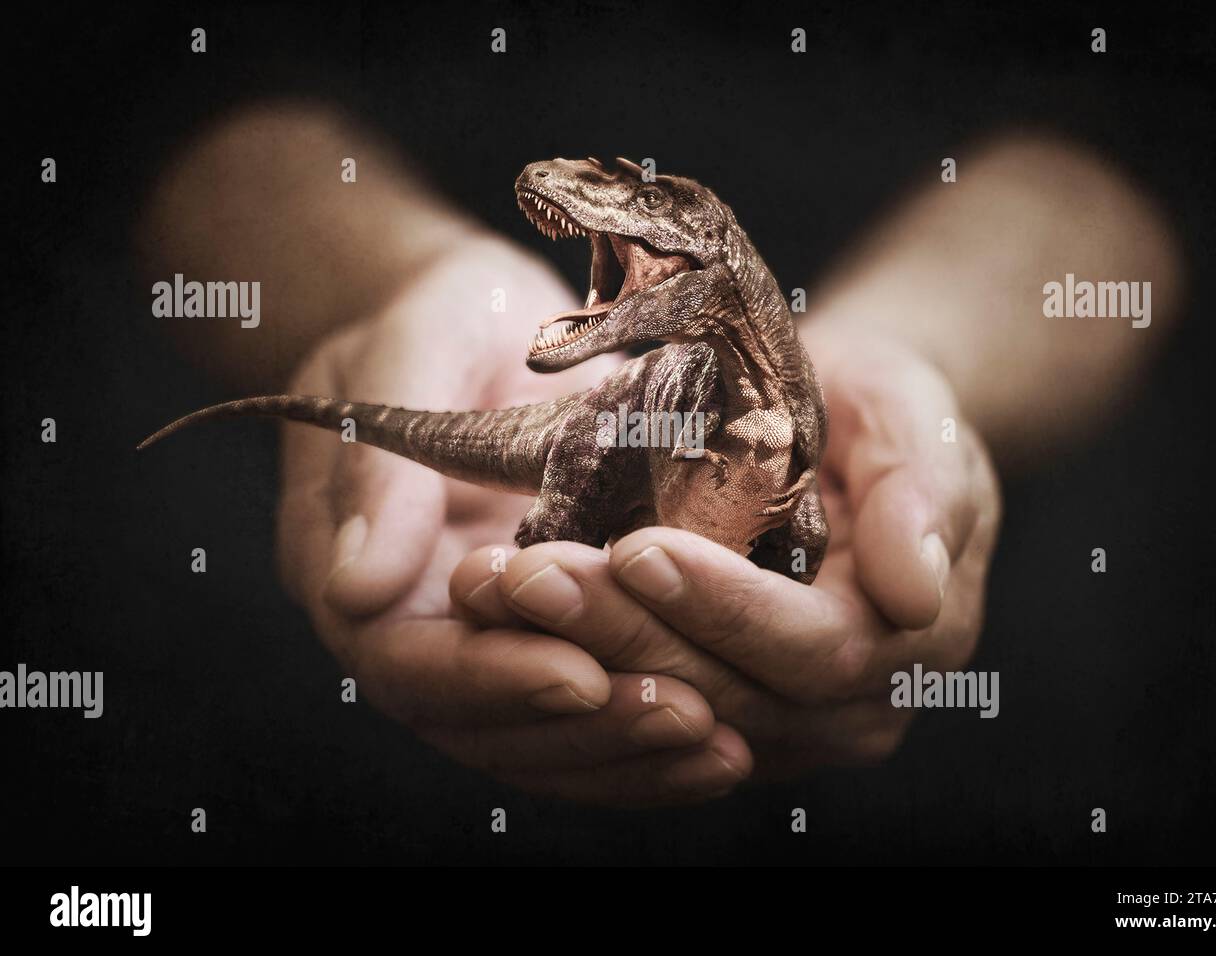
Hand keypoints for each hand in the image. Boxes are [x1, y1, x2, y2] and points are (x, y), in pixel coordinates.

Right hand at [276, 237, 751, 804]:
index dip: (495, 677)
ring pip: (542, 739)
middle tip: (690, 720)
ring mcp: (488, 638)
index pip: (412, 662)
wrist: (479, 319)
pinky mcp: (553, 633)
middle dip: (587, 730)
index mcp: (366, 570)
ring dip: (630, 753)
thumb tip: (359, 592)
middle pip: (485, 725)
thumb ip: (385, 468)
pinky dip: (647, 742)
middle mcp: (420, 627)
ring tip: (725, 749)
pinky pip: (590, 708)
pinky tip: (725, 747)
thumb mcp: (411, 354)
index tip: (584, 674)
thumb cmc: (439, 317)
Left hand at [449, 335, 999, 775]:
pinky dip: (574, 667)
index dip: (726, 608)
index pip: (815, 650)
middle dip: (626, 634)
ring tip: (501, 588)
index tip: (638, 549)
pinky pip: (641, 710)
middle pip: (729, 695)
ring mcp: (782, 724)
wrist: (838, 433)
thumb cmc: (879, 409)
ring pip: (671, 711)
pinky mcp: (720, 715)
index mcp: (912, 643)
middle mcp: (850, 707)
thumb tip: (916, 594)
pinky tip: (507, 617)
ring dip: (583, 653)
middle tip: (531, 576)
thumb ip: (922, 496)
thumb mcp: (911, 419)